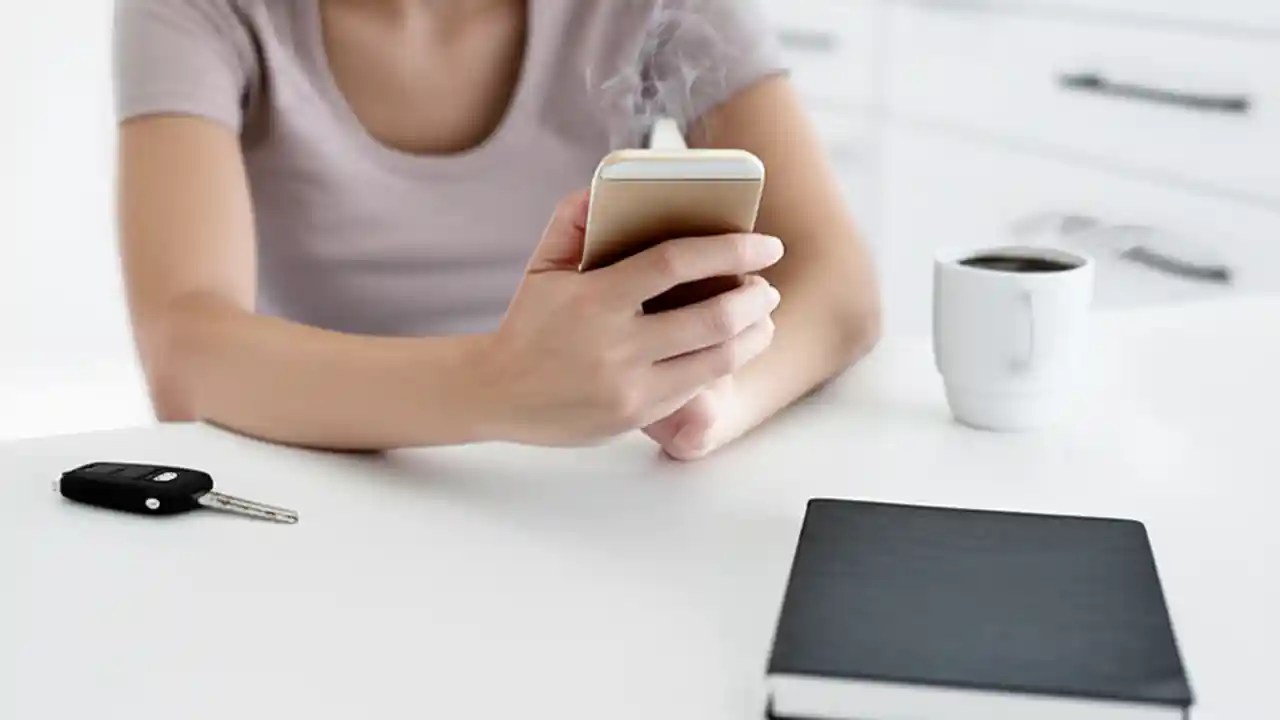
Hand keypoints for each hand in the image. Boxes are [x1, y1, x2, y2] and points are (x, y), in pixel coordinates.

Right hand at [477, 190, 782, 446]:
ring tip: (764, 318)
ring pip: (716, 359)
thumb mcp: (542, 265)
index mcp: (594, 298)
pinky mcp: (636, 415)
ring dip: (753, 335)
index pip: (676, 263)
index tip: (765, 244)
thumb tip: (612, 180)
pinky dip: (725, 363)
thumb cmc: (528, 323)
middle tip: (768, 284)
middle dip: (755, 297)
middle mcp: (615, 346)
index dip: (730, 250)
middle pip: (712, 317)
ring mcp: (629, 386)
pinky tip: (736, 347)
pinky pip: (696, 386)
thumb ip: (574, 218)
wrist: (497, 393)